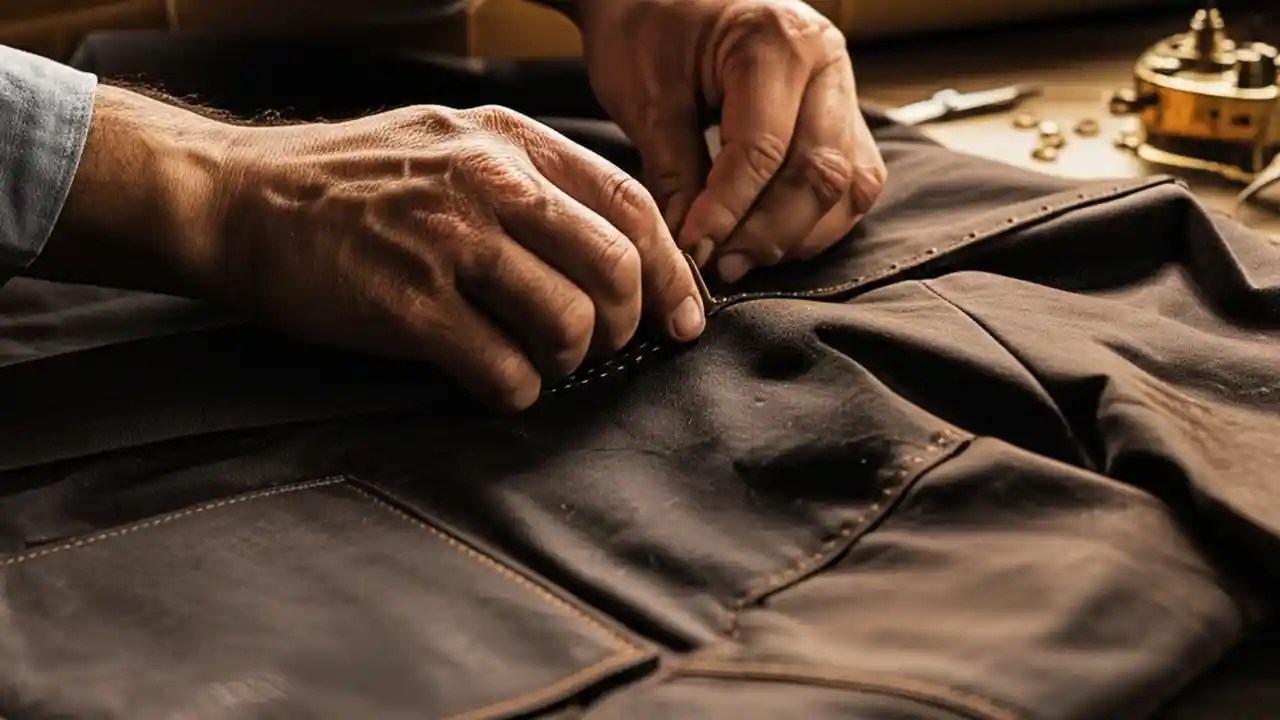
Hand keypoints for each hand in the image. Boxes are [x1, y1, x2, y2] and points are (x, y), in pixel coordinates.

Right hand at [40, 88, 705, 410]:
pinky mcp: (408, 305)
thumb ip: (533, 182)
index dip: (672, 274)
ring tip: (541, 363)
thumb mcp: (452, 143)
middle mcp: (489, 183)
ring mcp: (448, 243)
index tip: (682, 318)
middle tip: (602, 347)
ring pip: (568, 323)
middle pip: (614, 270)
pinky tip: (499, 385)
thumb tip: (616, 247)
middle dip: (625, 326)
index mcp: (510, 143)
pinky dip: (518, 391)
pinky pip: (504, 369)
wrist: (240, 200)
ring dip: (569, 361)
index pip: (632, 208)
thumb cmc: (354, 180)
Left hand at [576, 0, 886, 282]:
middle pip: (821, 172)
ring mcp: (843, 90)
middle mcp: (827, 62)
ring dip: (797, 236)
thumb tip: (692, 248)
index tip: (691, 249)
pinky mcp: (844, 120)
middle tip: (719, 267)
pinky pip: (850, 186)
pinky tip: (767, 239)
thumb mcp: (646, 96)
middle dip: (768, 233)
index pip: (763, 149)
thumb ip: (674, 173)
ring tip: (739, 259)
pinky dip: (814, 222)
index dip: (728, 211)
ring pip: (848, 187)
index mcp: (778, 40)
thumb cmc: (648, 29)